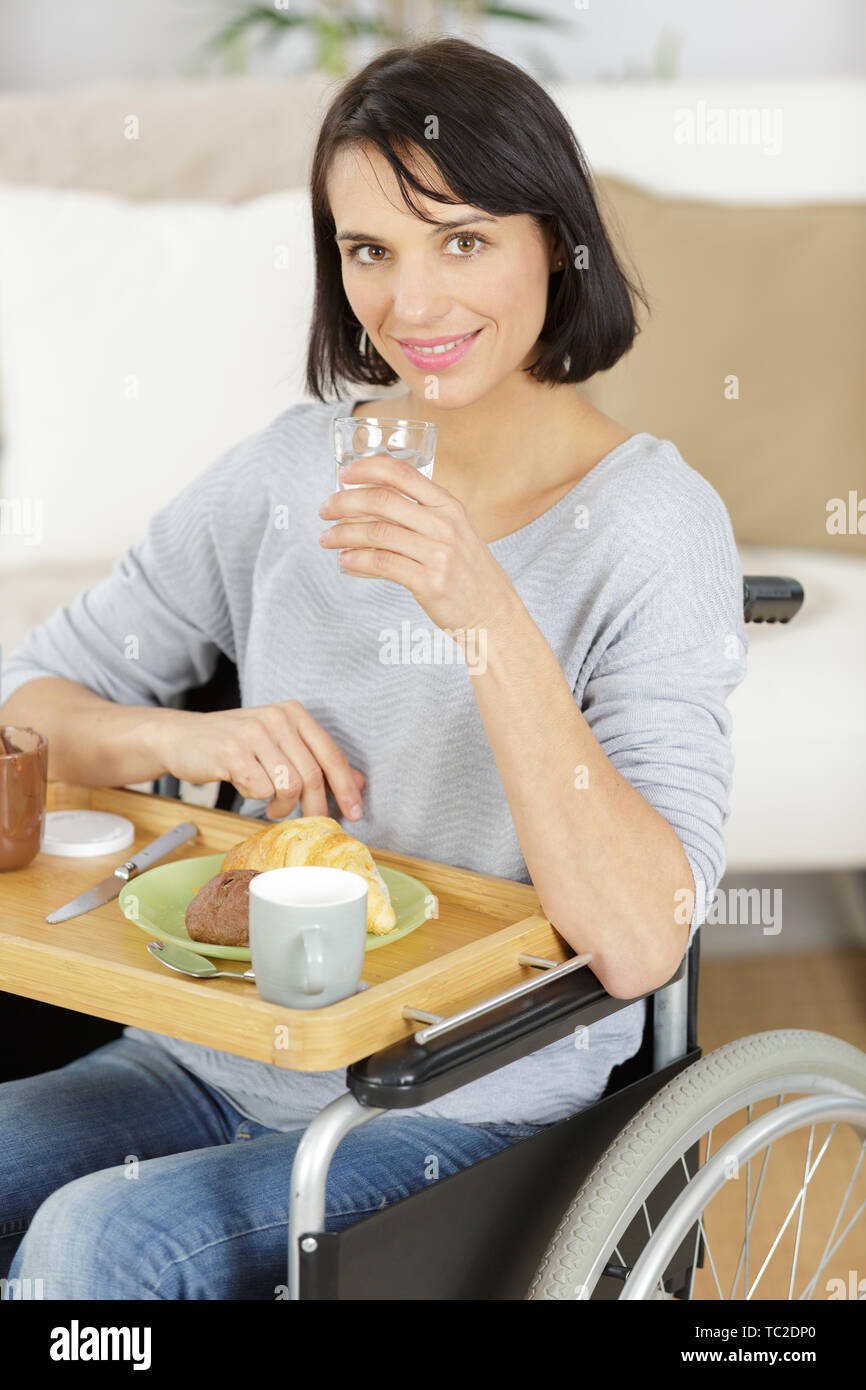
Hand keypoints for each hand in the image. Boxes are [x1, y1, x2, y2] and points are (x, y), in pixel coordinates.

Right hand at [147, 701, 365, 821]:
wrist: (182, 737)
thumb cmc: (234, 744)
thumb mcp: (278, 744)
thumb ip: (314, 760)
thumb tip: (358, 783)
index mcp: (293, 714)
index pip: (331, 754)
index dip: (346, 787)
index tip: (356, 813)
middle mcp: (276, 718)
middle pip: (312, 774)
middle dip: (315, 807)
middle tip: (310, 821)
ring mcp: (253, 733)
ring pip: (289, 785)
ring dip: (283, 806)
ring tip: (273, 806)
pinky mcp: (231, 752)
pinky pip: (261, 789)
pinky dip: (258, 799)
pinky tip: (251, 792)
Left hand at [318, 453, 517, 638]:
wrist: (493, 612)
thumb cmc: (468, 573)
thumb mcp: (455, 532)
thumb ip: (423, 515)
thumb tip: (370, 504)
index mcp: (449, 506)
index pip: (403, 473)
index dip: (367, 468)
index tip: (344, 473)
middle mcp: (444, 525)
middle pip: (382, 501)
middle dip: (344, 502)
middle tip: (325, 510)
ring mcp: (438, 554)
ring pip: (377, 533)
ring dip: (343, 534)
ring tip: (327, 538)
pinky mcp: (429, 583)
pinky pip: (382, 564)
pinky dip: (357, 560)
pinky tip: (345, 560)